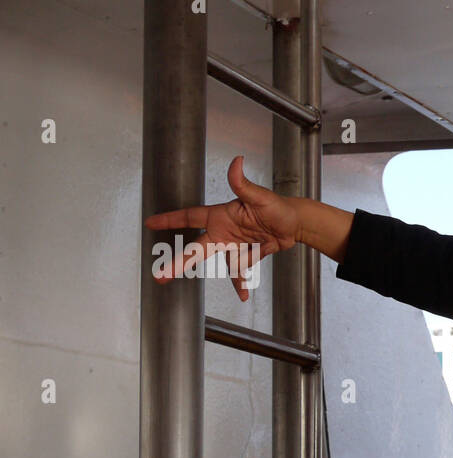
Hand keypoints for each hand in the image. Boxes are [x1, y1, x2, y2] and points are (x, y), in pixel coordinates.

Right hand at [145, 156, 301, 301]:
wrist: (295, 224)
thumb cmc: (278, 207)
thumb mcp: (259, 196)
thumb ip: (243, 184)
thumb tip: (237, 162)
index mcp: (221, 217)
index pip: (189, 218)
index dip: (170, 219)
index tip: (150, 223)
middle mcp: (224, 232)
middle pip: (196, 249)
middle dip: (179, 261)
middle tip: (161, 275)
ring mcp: (234, 246)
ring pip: (218, 263)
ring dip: (221, 277)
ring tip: (220, 288)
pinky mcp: (246, 256)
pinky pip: (240, 272)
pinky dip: (241, 283)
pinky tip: (243, 295)